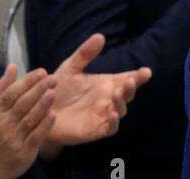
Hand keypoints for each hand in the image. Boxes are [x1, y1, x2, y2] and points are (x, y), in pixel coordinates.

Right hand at [0, 65, 56, 178]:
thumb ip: (2, 88)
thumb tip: (12, 66)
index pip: (12, 92)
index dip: (27, 81)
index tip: (42, 72)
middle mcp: (3, 122)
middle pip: (22, 103)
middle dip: (38, 89)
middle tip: (53, 78)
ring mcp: (14, 137)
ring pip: (29, 118)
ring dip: (42, 105)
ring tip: (53, 92)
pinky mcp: (24, 151)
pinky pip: (36, 136)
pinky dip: (44, 125)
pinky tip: (53, 115)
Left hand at [46, 34, 151, 148]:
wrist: (43, 111)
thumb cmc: (58, 90)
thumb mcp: (70, 68)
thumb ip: (85, 54)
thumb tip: (101, 36)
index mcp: (105, 85)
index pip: (125, 80)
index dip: (137, 77)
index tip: (146, 71)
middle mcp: (108, 101)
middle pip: (126, 95)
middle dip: (131, 88)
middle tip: (130, 80)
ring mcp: (103, 116)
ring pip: (120, 111)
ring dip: (121, 102)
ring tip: (117, 92)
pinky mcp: (96, 131)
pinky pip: (110, 128)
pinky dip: (113, 122)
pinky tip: (112, 114)